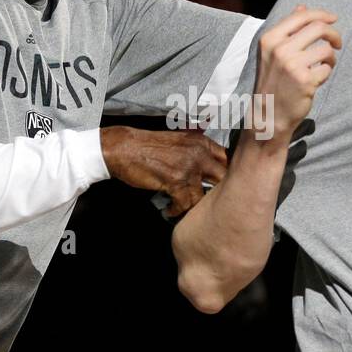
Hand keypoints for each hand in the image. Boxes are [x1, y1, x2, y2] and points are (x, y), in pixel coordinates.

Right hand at [100, 126, 228, 216]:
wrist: (125, 148)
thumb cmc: (149, 147)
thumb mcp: (179, 141)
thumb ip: (198, 151)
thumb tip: (213, 169)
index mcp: (201, 142)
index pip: (227, 160)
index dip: (226, 175)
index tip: (219, 186)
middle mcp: (198, 153)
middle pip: (223, 179)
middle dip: (216, 193)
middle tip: (207, 202)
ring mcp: (188, 167)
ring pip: (203, 196)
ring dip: (192, 205)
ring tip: (183, 208)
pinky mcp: (174, 181)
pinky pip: (184, 204)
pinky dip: (176, 210)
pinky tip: (170, 210)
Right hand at [254, 4, 341, 142]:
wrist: (268, 114)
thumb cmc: (273, 80)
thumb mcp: (272, 52)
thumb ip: (287, 29)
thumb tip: (302, 6)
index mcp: (270, 38)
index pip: (302, 16)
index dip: (322, 14)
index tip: (334, 19)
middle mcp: (280, 49)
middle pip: (318, 28)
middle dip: (334, 34)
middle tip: (338, 43)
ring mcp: (292, 65)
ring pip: (326, 49)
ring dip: (331, 57)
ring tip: (324, 65)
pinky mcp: (305, 81)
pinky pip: (327, 68)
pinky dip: (326, 72)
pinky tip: (317, 79)